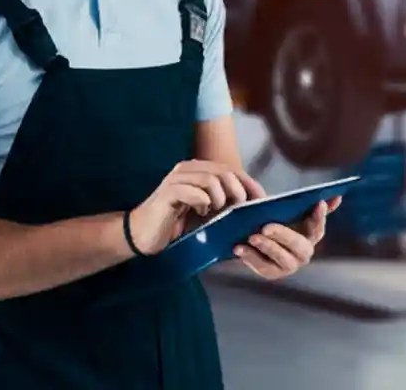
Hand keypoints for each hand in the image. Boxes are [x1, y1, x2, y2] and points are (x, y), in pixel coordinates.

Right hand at [128, 160, 265, 255]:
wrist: (143, 235)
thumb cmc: (177, 225)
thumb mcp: (207, 214)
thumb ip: (226, 206)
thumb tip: (254, 208)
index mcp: (199, 170)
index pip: (232, 170)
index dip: (250, 184)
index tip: (262, 201)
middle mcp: (188, 169)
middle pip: (224, 172)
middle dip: (238, 191)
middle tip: (239, 209)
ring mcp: (177, 179)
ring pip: (211, 179)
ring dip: (220, 198)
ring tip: (216, 212)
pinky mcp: (168, 192)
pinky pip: (194, 192)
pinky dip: (203, 203)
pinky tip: (201, 213)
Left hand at [234, 196, 341, 280]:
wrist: (256, 236)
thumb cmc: (278, 220)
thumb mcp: (291, 211)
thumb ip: (310, 205)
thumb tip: (338, 196)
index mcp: (312, 236)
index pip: (318, 228)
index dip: (319, 217)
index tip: (317, 203)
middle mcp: (304, 253)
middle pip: (298, 245)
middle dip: (282, 235)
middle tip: (265, 226)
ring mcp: (289, 266)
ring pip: (280, 258)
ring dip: (266, 247)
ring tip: (251, 236)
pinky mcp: (272, 274)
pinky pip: (262, 267)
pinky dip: (250, 257)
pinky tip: (238, 247)